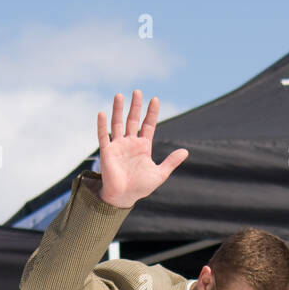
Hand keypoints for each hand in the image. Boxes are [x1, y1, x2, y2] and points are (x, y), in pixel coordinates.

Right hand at [97, 91, 187, 207]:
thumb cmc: (140, 187)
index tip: (155, 99)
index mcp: (143, 146)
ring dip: (119, 110)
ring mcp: (118, 146)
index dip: (151, 113)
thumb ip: (171, 162)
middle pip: (132, 120)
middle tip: (137, 91)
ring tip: (120, 95)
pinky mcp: (107, 152)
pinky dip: (102, 125)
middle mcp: (130, 143)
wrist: (123, 198)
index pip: (148, 125)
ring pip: (118, 124)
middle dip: (135, 106)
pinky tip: (102, 113)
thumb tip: (186, 151)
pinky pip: (103, 136)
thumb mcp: (160, 174)